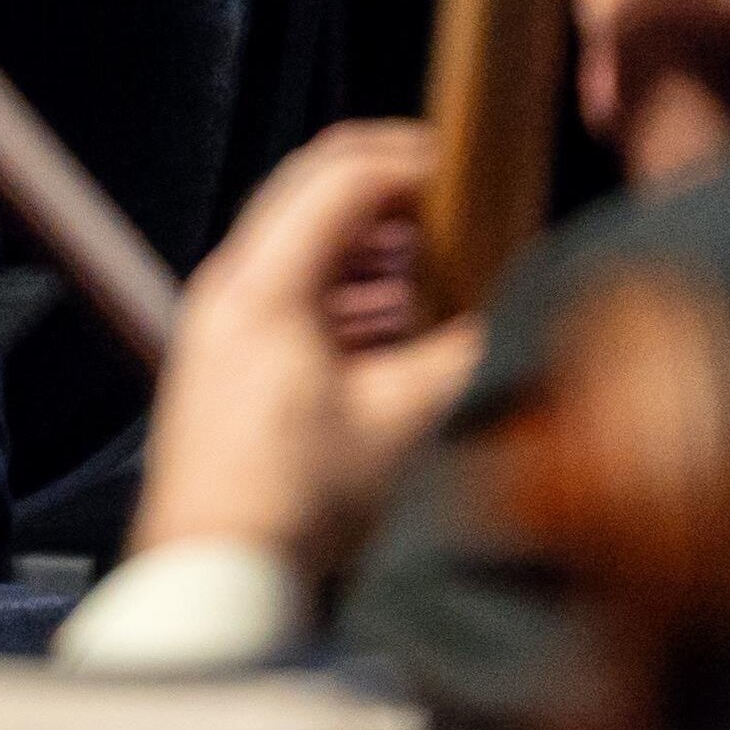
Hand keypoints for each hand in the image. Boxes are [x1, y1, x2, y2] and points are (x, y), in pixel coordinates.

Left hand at [126, 121, 484, 577]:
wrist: (214, 570)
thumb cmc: (292, 501)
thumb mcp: (402, 421)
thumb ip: (465, 357)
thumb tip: (515, 319)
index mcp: (264, 283)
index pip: (339, 174)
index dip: (409, 159)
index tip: (463, 166)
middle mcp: (231, 287)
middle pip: (314, 198)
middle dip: (394, 195)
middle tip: (458, 204)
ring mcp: (222, 321)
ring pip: (303, 247)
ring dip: (374, 247)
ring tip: (441, 265)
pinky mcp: (228, 356)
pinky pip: (292, 293)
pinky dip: (348, 291)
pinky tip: (398, 326)